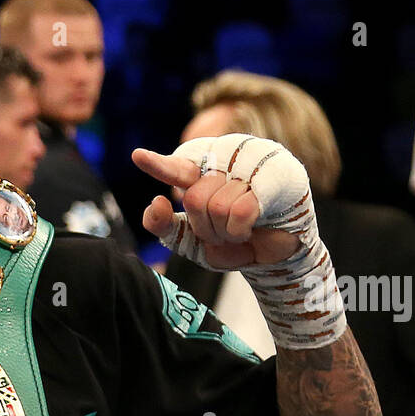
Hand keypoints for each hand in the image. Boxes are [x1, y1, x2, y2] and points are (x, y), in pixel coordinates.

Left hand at [133, 137, 302, 268]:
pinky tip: (252, 228)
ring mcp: (254, 162)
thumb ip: (165, 225)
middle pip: (194, 198)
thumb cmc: (233, 241)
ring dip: (225, 231)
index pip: (180, 166)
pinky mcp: (277, 176)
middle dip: (205, 227)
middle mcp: (229, 158)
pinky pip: (241, 210)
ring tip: (242, 228)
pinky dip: (240, 230)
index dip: (159, 166)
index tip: (137, 157)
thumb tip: (156, 202)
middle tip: (224, 230)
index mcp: (206, 168)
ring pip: (217, 206)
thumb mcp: (192, 240)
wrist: (272, 258)